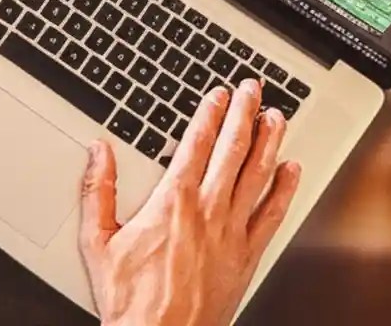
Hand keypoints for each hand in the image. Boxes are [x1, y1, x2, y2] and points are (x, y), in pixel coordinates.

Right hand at [79, 79, 301, 325]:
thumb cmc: (132, 300)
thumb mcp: (98, 242)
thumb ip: (98, 191)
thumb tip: (98, 152)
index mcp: (172, 201)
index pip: (197, 143)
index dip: (211, 113)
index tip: (220, 94)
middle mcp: (207, 210)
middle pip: (233, 150)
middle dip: (245, 114)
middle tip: (254, 90)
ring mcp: (232, 233)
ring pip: (258, 175)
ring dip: (269, 141)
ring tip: (277, 116)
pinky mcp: (247, 256)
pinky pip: (272, 214)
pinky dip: (285, 189)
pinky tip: (292, 170)